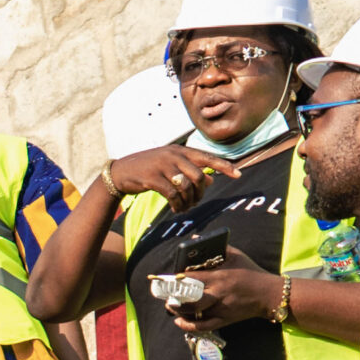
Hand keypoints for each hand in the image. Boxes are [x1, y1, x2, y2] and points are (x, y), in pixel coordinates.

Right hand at [108, 144, 237, 213]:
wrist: (120, 172)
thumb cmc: (148, 169)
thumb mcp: (170, 166)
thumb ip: (190, 171)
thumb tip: (210, 182)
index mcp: (180, 151)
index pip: (207, 157)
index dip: (224, 166)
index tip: (239, 174)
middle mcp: (173, 155)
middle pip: (199, 176)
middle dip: (200, 193)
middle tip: (196, 203)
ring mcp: (162, 166)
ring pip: (186, 186)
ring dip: (189, 201)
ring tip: (184, 208)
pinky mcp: (152, 178)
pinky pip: (173, 194)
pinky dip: (177, 204)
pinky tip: (176, 209)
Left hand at [171, 259, 283, 332]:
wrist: (269, 294)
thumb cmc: (250, 272)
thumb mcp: (236, 255)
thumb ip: (216, 248)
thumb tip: (194, 239)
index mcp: (220, 277)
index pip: (193, 278)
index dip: (177, 279)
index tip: (167, 278)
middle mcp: (219, 294)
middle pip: (191, 299)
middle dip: (174, 298)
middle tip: (164, 295)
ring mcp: (221, 309)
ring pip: (195, 314)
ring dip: (179, 311)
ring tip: (170, 306)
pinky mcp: (225, 320)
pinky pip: (204, 326)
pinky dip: (189, 326)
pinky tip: (179, 321)